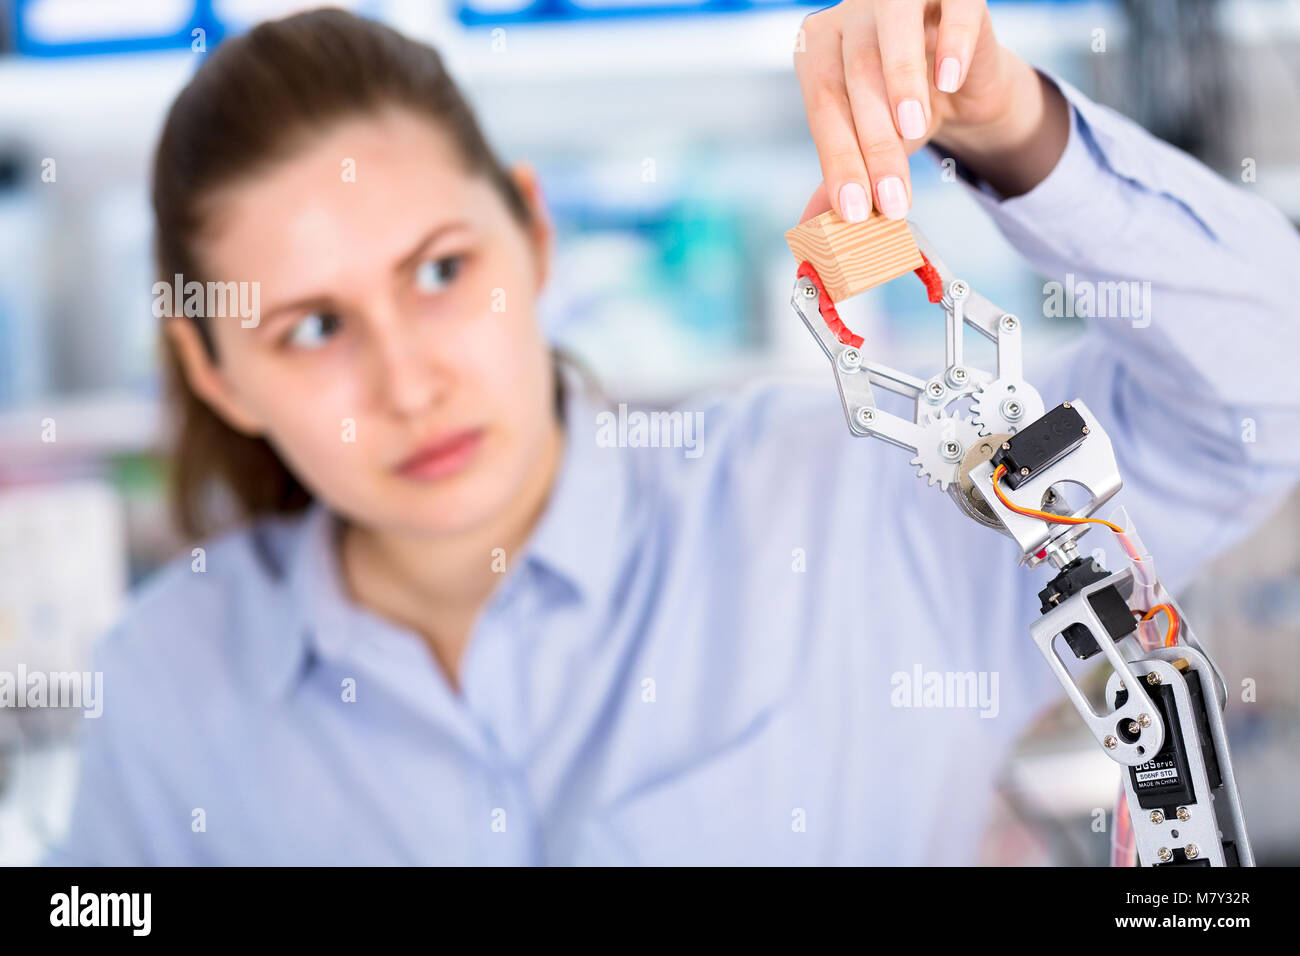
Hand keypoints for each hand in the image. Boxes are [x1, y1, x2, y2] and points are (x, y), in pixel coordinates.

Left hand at [793, 0, 1057, 222]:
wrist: (962, 83)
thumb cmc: (903, 110)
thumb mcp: (870, 145)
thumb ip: (840, 178)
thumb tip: (809, 228)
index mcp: (819, 49)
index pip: (823, 104)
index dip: (837, 160)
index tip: (853, 210)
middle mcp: (852, 14)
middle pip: (856, 76)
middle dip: (875, 145)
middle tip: (891, 198)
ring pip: (893, 32)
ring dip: (901, 83)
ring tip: (911, 131)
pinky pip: (955, 7)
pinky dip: (952, 42)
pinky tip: (948, 80)